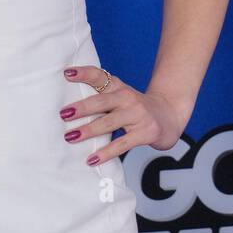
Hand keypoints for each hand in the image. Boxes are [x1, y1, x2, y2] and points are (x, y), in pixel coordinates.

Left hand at [59, 65, 187, 166]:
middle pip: (102, 101)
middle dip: (82, 108)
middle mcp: (128, 98)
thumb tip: (66, 110)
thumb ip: (99, 99)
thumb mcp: (120, 98)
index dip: (83, 73)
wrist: (169, 116)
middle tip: (63, 114)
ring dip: (89, 130)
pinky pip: (122, 143)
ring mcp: (138, 115)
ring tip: (70, 137)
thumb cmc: (136, 109)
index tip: (66, 74)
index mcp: (118, 88)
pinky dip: (106, 152)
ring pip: (109, 122)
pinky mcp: (146, 132)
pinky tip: (92, 159)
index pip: (100, 76)